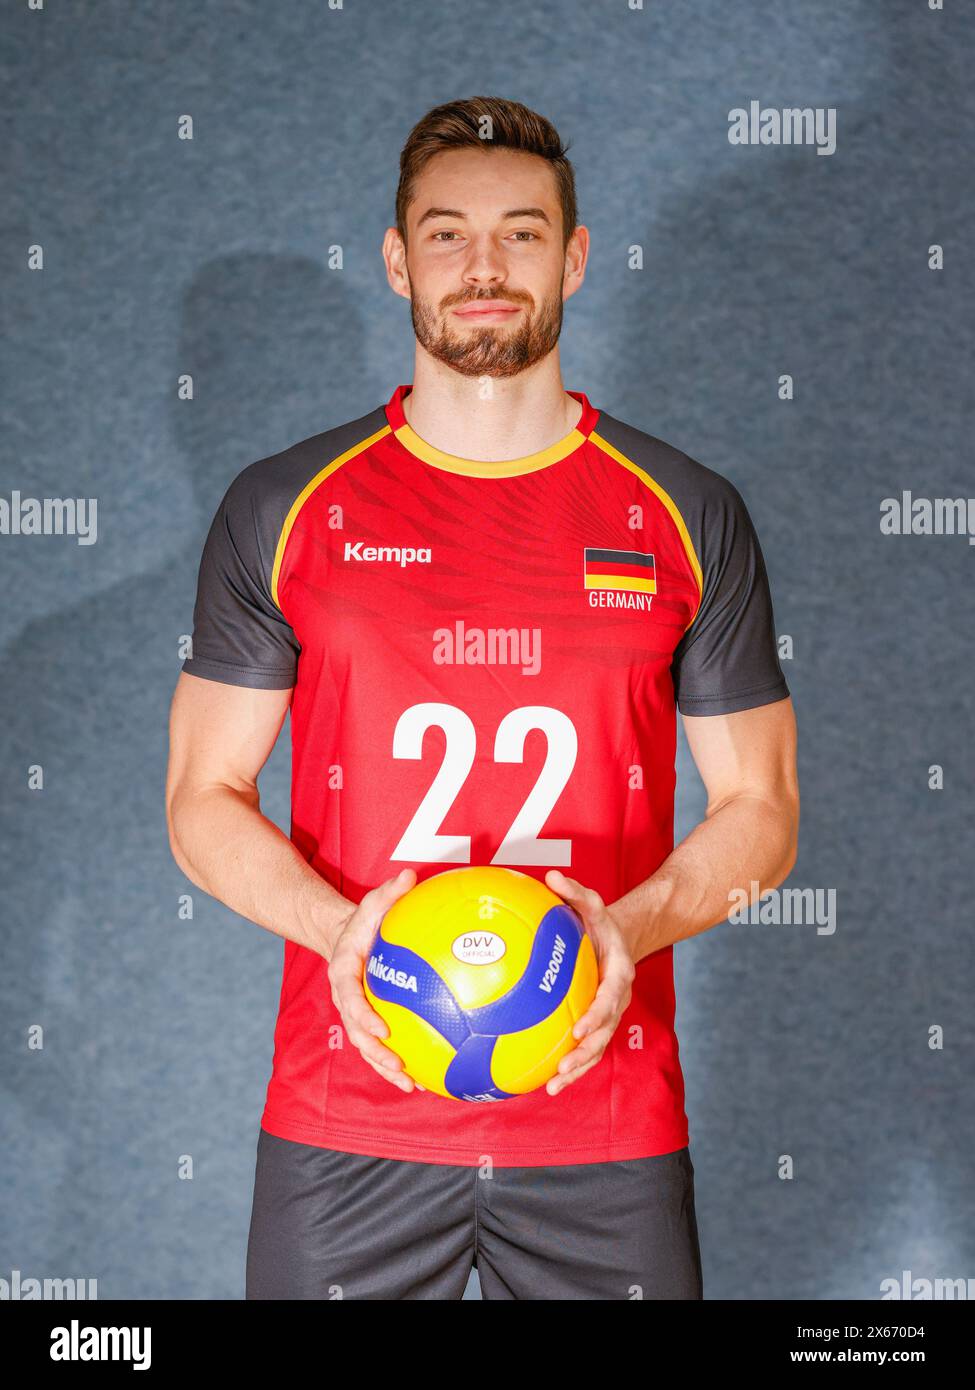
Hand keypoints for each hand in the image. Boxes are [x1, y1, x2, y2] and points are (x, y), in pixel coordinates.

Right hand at [327, 867, 421, 1093]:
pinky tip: (424, 1077)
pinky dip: (397, 1063)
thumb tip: (410, 874)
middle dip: (376, 1054)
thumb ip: (390, 892)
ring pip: (367, 1047)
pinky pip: (382, 1045)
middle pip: (357, 1033)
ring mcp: (357, 1014)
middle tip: (398, 1067)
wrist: (345, 937)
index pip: (351, 998)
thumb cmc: (364, 921)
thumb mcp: (373, 904)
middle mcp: (348, 999)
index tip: (383, 1028)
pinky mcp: (370, 1021)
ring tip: (411, 1085)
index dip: (364, 1016)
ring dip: (386, 1068)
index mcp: (345, 973)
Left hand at [543, 869, 634, 1095]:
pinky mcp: (595, 1025)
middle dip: (584, 1055)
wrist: (618, 940)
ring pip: (595, 1049)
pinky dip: (570, 1067)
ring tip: (552, 1087)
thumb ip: (575, 892)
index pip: (609, 999)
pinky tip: (544, 1082)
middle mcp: (616, 1000)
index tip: (577, 1030)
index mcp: (618, 974)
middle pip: (604, 1034)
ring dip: (577, 1070)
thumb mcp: (592, 903)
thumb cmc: (599, 922)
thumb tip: (552, 876)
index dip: (595, 1017)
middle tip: (563, 1068)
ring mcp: (607, 1017)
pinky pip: (584, 1049)